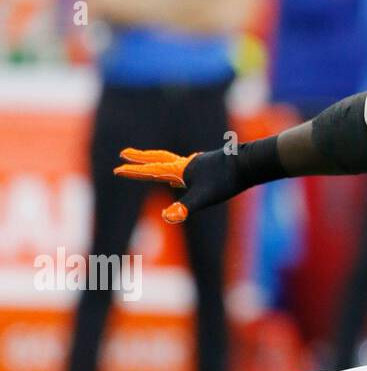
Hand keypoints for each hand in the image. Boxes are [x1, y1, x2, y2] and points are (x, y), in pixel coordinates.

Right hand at [113, 147, 237, 222]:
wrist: (247, 165)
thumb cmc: (225, 181)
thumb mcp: (204, 198)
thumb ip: (185, 207)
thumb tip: (169, 217)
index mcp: (180, 170)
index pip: (151, 171)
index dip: (134, 172)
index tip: (116, 170)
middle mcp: (186, 164)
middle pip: (157, 158)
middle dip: (140, 158)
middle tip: (124, 153)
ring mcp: (197, 164)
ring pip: (171, 161)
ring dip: (157, 160)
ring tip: (149, 162)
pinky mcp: (208, 165)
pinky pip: (187, 165)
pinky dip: (178, 167)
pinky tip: (185, 172)